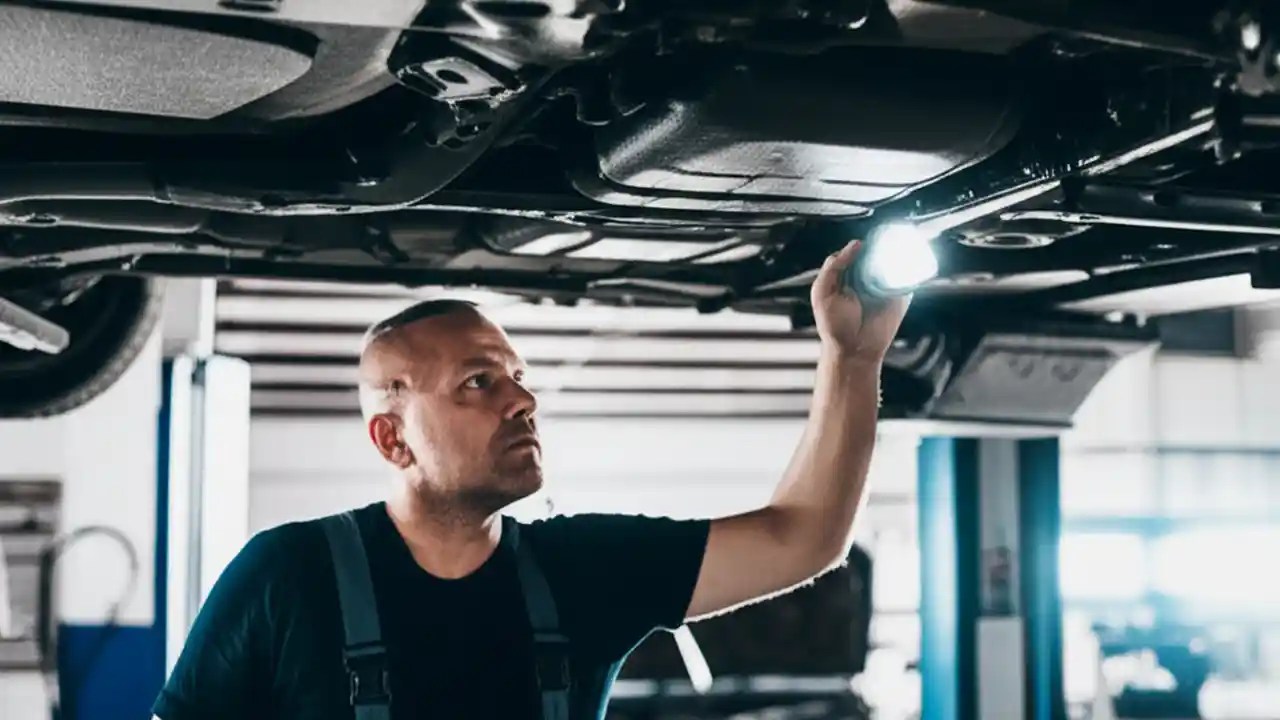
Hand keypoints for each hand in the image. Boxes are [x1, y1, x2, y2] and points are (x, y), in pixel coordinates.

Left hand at [810, 240, 910, 362]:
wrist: (854, 350)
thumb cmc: (834, 325)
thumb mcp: (822, 292)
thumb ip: (833, 267)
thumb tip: (855, 244)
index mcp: (847, 274)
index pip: (857, 250)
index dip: (861, 245)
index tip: (863, 244)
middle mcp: (867, 277)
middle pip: (879, 253)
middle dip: (883, 247)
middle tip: (885, 244)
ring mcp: (885, 286)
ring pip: (896, 262)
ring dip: (900, 254)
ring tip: (898, 252)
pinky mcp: (900, 296)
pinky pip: (909, 279)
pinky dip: (912, 270)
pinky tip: (910, 265)